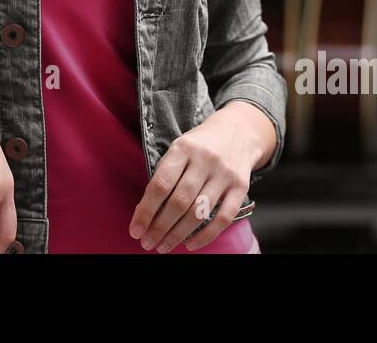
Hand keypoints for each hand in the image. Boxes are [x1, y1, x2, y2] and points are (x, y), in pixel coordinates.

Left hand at [128, 103, 274, 252]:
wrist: (238, 131)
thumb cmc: (199, 145)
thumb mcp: (179, 148)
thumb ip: (165, 175)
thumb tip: (145, 212)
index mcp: (182, 148)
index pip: (161, 184)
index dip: (146, 210)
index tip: (135, 230)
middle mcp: (204, 160)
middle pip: (179, 201)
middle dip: (160, 227)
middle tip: (148, 243)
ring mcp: (224, 174)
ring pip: (199, 212)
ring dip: (178, 235)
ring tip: (164, 246)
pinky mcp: (241, 186)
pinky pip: (224, 218)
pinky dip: (206, 236)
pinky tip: (191, 245)